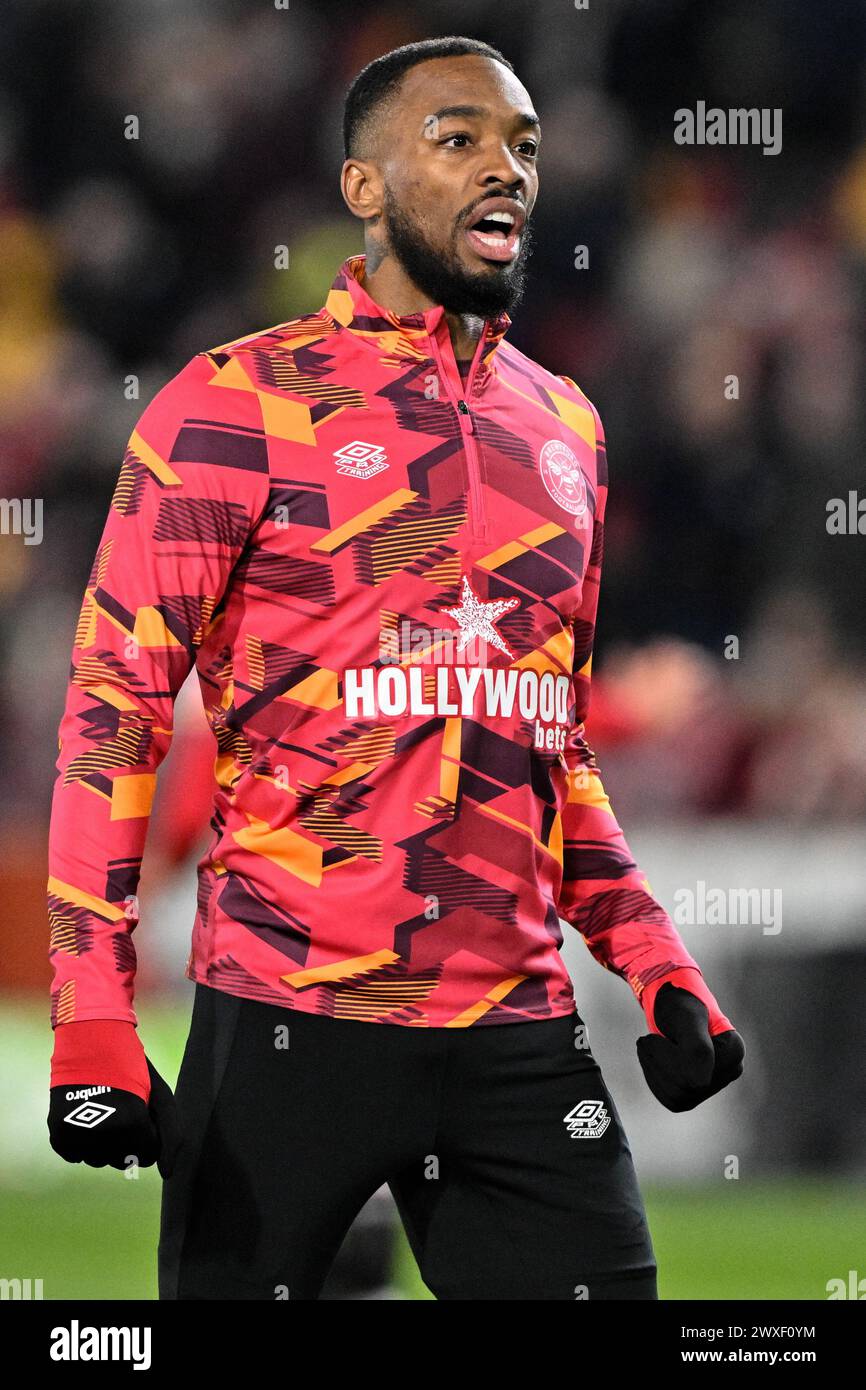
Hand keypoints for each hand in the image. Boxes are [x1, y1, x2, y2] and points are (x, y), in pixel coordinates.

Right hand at [48, 1058, 180, 1177]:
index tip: (142, 1111)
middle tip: (122, 1111)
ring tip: (104, 1110)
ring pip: (97, 1161)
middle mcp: (104, 1134)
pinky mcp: (58, 1132)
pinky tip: (86, 1117)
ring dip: (104, 1143)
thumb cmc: (132, 1068)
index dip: (148, 1133)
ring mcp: (78, 1134)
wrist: (91, 1039)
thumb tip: (168, 1174)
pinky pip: (74, 1156)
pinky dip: (81, 1142)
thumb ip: (171, 1136)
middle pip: (123, 1162)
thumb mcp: (160, 1096)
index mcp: (133, 1124)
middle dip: (127, 1142)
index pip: (148, 1155)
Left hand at [637, 982, 744, 1111]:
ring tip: (647, 1047)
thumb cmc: (677, 1002)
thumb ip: (697, 1046)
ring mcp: (714, 1083)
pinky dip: (654, 1079)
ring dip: (653, 1070)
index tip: (654, 1036)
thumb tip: (701, 1083)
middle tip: (645, 1040)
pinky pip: (670, 1100)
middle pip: (686, 1087)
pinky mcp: (696, 1093)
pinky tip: (651, 1060)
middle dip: (658, 1063)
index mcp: (734, 1050)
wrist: (669, 1004)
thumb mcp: (685, 1015)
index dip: (667, 1056)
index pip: (695, 1072)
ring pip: (676, 1096)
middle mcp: (729, 1070)